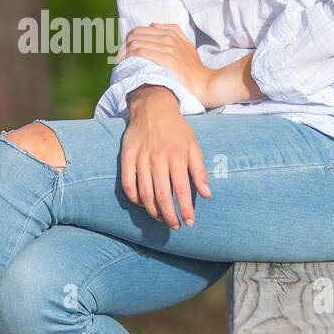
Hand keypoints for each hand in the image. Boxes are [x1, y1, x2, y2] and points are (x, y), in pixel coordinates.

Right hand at [121, 89, 211, 228]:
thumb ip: (199, 171)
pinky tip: (142, 204)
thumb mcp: (193, 145)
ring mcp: (140, 158)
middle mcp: (158, 158)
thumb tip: (206, 194)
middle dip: (170, 216)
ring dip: (153, 211)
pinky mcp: (126, 157)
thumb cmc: (176, 129)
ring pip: (145, 194)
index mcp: (177, 156)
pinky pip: (128, 184)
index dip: (186, 209)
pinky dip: (134, 198)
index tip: (189, 222)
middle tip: (175, 226)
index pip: (182, 190)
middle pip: (162, 196)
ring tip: (161, 218)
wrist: (152, 106)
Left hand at [122, 23, 265, 107]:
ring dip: (124, 54)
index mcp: (171, 33)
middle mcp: (168, 38)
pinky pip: (141, 52)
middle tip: (120, 60)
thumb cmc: (194, 69)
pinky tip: (127, 66)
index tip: (124, 53)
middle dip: (124, 47)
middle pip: (135, 36)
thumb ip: (172, 31)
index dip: (128, 41)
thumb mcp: (186, 45)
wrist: (205, 84)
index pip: (139, 31)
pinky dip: (130, 58)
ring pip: (135, 43)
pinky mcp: (166, 59)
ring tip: (121, 64)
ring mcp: (167, 48)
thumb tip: (152, 24)